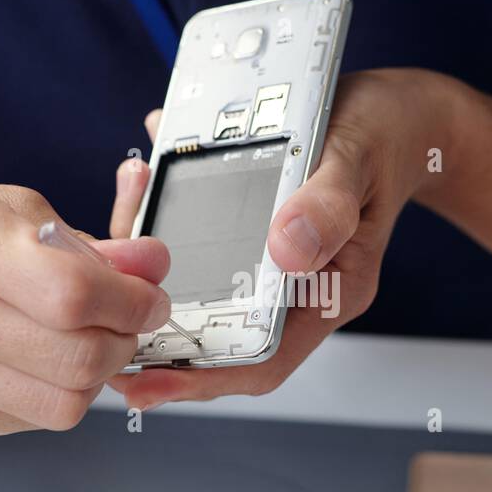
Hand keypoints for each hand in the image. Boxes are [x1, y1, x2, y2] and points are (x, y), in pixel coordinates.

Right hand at [0, 179, 171, 434]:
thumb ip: (83, 241)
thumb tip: (153, 265)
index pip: (75, 293)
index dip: (133, 302)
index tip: (147, 296)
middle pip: (77, 358)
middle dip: (124, 341)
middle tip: (125, 321)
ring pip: (63, 402)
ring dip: (96, 375)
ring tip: (84, 341)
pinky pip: (30, 419)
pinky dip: (52, 392)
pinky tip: (35, 359)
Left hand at [108, 68, 461, 409]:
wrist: (392, 110)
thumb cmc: (384, 137)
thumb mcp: (357, 162)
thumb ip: (326, 207)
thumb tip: (284, 251)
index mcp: (326, 294)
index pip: (261, 360)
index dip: (202, 379)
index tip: (145, 381)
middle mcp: (291, 286)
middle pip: (215, 329)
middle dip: (155, 325)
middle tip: (99, 308)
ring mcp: (265, 259)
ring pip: (196, 281)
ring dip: (151, 258)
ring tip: (121, 219)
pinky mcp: (245, 227)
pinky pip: (196, 235)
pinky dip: (164, 210)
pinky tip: (146, 175)